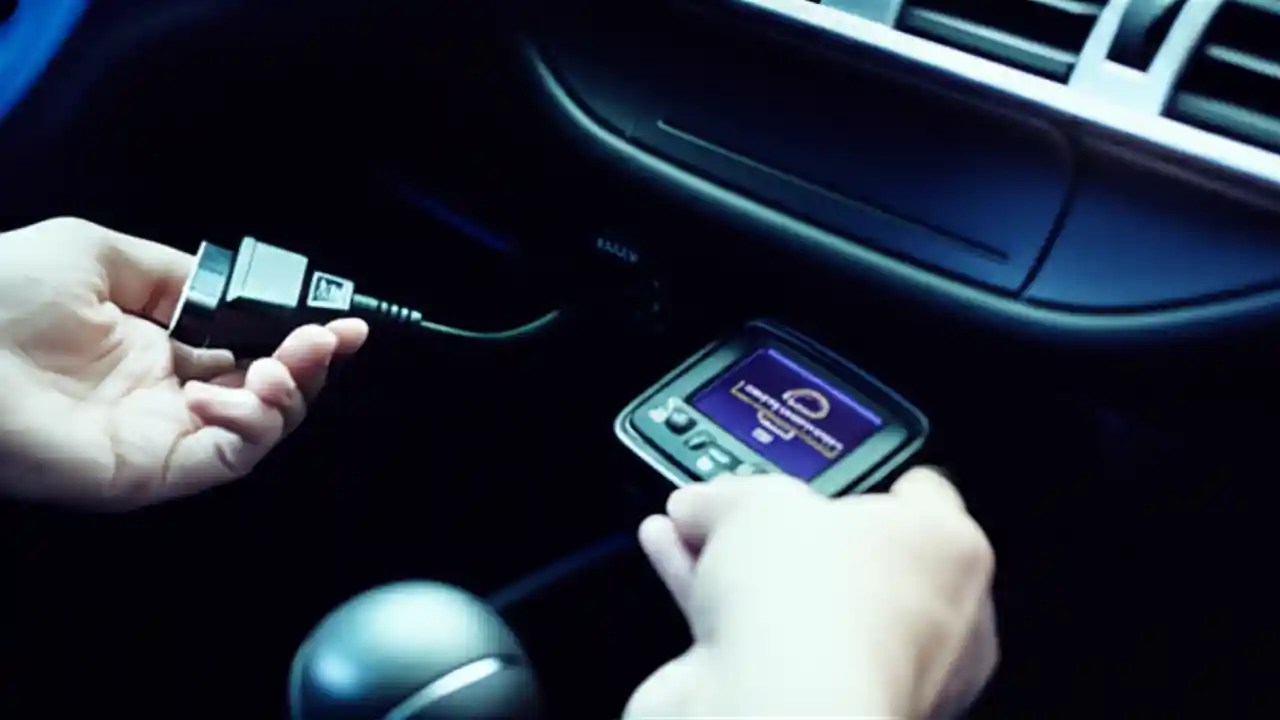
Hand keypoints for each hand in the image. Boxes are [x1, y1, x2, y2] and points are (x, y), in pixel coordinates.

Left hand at [0, 218, 367, 509]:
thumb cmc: (3, 294)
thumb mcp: (99, 253)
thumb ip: (172, 272)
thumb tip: (226, 284)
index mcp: (157, 349)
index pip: (250, 352)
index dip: (299, 339)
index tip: (338, 323)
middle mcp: (167, 396)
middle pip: (269, 395)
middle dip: (310, 365)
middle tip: (325, 339)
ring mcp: (161, 437)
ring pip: (260, 433)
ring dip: (288, 399)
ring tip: (277, 367)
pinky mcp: (151, 472)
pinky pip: (225, 460)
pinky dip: (246, 430)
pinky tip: (221, 394)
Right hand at [626, 469, 997, 718]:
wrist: (773, 713)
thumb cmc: (816, 606)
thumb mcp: (764, 502)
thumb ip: (734, 493)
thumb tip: (706, 502)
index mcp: (953, 558)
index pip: (922, 500)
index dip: (868, 475)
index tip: (823, 464)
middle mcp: (927, 625)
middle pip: (849, 554)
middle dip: (788, 527)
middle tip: (742, 499)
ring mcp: (867, 674)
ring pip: (798, 598)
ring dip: (740, 560)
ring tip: (691, 522)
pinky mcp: (807, 704)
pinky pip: (755, 635)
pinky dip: (713, 597)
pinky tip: (669, 556)